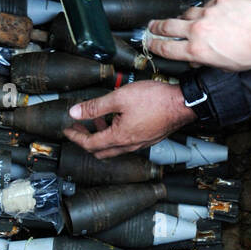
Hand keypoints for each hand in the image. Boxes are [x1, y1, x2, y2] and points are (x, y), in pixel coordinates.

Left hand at [62, 81, 195, 157]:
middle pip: (100, 151)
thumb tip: (75, 113)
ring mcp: (140, 143)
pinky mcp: (148, 138)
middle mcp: (129, 145)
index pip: (90, 144)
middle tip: (79, 128)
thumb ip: (95, 106)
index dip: (75, 137)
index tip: (68, 130)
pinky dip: (115, 134)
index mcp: (119, 137)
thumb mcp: (119, 98)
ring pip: (114, 147)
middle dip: (86, 139)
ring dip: (101, 135)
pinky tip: (117, 118)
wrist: (182, 103)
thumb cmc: (156, 100)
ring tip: (97, 119)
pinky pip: (126, 142)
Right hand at [145, 0, 250, 70]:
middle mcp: (198, 30)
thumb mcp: (224, 66)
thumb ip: (205, 61)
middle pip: (168, 26)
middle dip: (157, 27)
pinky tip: (217, 15)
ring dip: (185, 18)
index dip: (155, 45)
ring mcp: (208, 13)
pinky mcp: (220, 0)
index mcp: (197, 50)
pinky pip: (208, 5)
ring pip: (188, 13)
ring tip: (187, 21)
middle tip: (152, 26)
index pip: (167, 48)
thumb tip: (196, 59)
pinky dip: (209, 10)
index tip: (150, 43)